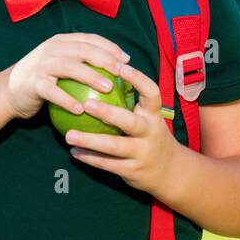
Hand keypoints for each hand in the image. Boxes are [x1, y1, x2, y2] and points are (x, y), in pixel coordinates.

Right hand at [4, 33, 129, 120]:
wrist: (9, 92)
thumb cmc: (43, 80)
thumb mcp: (61, 65)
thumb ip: (82, 63)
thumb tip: (116, 71)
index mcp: (61, 41)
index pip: (89, 39)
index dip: (110, 47)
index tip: (127, 59)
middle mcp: (51, 49)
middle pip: (82, 49)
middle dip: (105, 59)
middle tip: (123, 72)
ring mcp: (40, 65)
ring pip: (69, 66)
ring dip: (91, 76)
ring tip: (108, 88)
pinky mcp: (33, 83)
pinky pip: (52, 91)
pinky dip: (66, 100)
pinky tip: (81, 109)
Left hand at [63, 61, 177, 195]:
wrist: (170, 172)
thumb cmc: (150, 136)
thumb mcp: (148, 119)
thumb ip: (131, 102)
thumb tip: (101, 77)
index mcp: (153, 116)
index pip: (151, 93)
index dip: (138, 79)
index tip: (120, 67)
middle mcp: (150, 133)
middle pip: (129, 121)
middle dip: (107, 112)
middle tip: (85, 104)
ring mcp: (142, 153)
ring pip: (113, 146)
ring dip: (89, 140)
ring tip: (69, 135)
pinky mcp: (132, 170)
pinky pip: (107, 164)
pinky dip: (89, 157)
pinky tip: (74, 152)